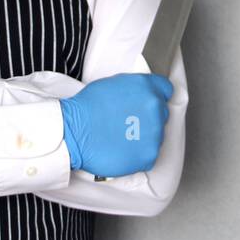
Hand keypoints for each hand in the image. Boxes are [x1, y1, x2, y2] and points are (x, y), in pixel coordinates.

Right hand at [58, 73, 172, 176]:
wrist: (73, 131)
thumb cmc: (87, 107)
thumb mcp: (114, 83)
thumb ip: (135, 88)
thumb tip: (141, 95)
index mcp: (147, 87)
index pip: (166, 89)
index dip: (156, 96)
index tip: (148, 104)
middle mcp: (155, 108)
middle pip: (162, 114)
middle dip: (148, 118)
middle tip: (129, 123)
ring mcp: (154, 133)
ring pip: (156, 136)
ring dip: (143, 137)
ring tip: (121, 138)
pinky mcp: (148, 156)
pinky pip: (149, 155)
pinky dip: (137, 154)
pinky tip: (121, 149)